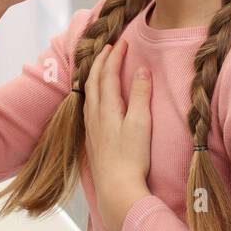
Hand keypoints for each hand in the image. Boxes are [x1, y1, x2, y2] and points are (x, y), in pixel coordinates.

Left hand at [83, 40, 152, 230]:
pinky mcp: (93, 139)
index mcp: (106, 108)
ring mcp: (92, 127)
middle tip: (108, 47)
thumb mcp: (141, 123)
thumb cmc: (131, 158)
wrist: (116, 188)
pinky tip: (96, 99)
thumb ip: (141, 95)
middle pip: (93, 80)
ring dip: (94, 75)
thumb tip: (141, 70)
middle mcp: (95, 115)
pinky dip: (92, 92)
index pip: (108, 74)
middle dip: (100, 61)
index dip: (114, 56)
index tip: (122, 42)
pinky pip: (88, 105)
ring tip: (99, 66)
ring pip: (88, 93)